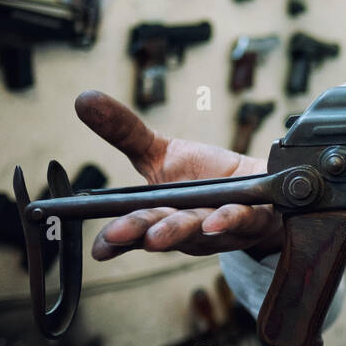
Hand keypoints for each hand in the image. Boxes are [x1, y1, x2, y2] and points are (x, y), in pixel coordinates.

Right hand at [74, 90, 280, 261]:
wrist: (260, 184)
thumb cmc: (207, 175)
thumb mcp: (161, 151)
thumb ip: (125, 131)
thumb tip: (84, 98)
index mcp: (161, 217)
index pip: (133, 233)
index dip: (115, 242)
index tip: (98, 248)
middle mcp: (188, 230)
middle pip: (161, 230)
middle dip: (140, 231)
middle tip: (118, 233)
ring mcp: (221, 228)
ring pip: (198, 230)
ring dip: (177, 231)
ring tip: (158, 236)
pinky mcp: (255, 218)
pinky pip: (243, 220)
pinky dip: (230, 219)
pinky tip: (217, 220)